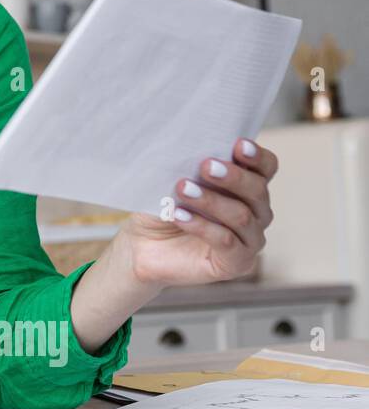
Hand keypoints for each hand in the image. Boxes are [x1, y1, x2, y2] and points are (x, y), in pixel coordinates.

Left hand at [122, 138, 277, 287]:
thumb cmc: (162, 207)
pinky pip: (226, 241)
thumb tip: (191, 146)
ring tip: (182, 189)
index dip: (256, 156)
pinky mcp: (236, 263)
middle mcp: (256, 213)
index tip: (238, 144)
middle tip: (206, 166)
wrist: (141, 245)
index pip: (266, 168)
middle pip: (257, 191)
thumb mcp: (173, 181)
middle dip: (233, 176)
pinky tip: (179, 215)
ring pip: (241, 216)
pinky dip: (202, 226)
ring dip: (211, 200)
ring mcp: (249, 240)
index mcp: (246, 187)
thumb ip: (191, 166)